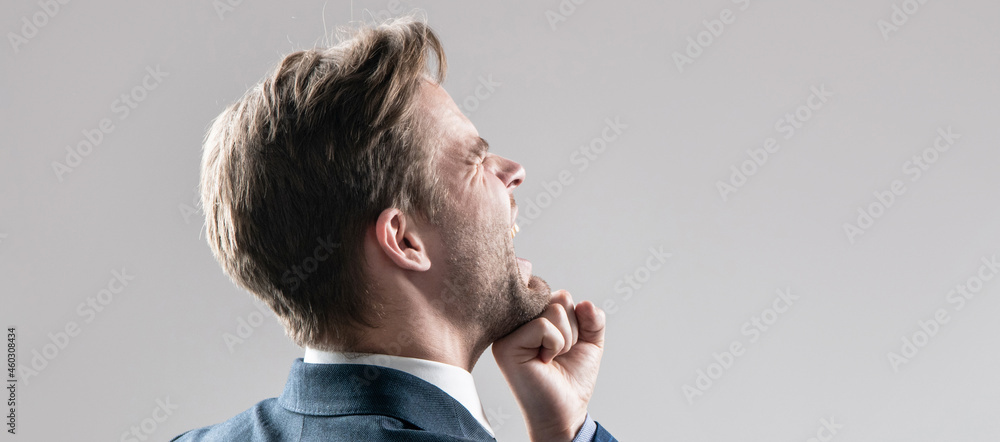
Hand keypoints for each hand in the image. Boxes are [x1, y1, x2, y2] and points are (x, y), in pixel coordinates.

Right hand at [491, 290, 606, 441]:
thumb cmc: (571, 379)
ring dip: (565, 340)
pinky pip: (544, 326)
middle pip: (559, 299)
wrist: (566, 410)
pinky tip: (544, 361)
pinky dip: (555, 345)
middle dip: (573, 330)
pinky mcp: (506, 345)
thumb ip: (592, 319)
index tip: (565, 345)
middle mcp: (517, 321)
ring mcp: (508, 332)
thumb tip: (585, 303)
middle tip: (559, 354)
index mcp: (532, 317)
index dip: (576, 321)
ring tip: (552, 358)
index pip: (561, 296)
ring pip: (554, 310)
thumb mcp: (590, 343)